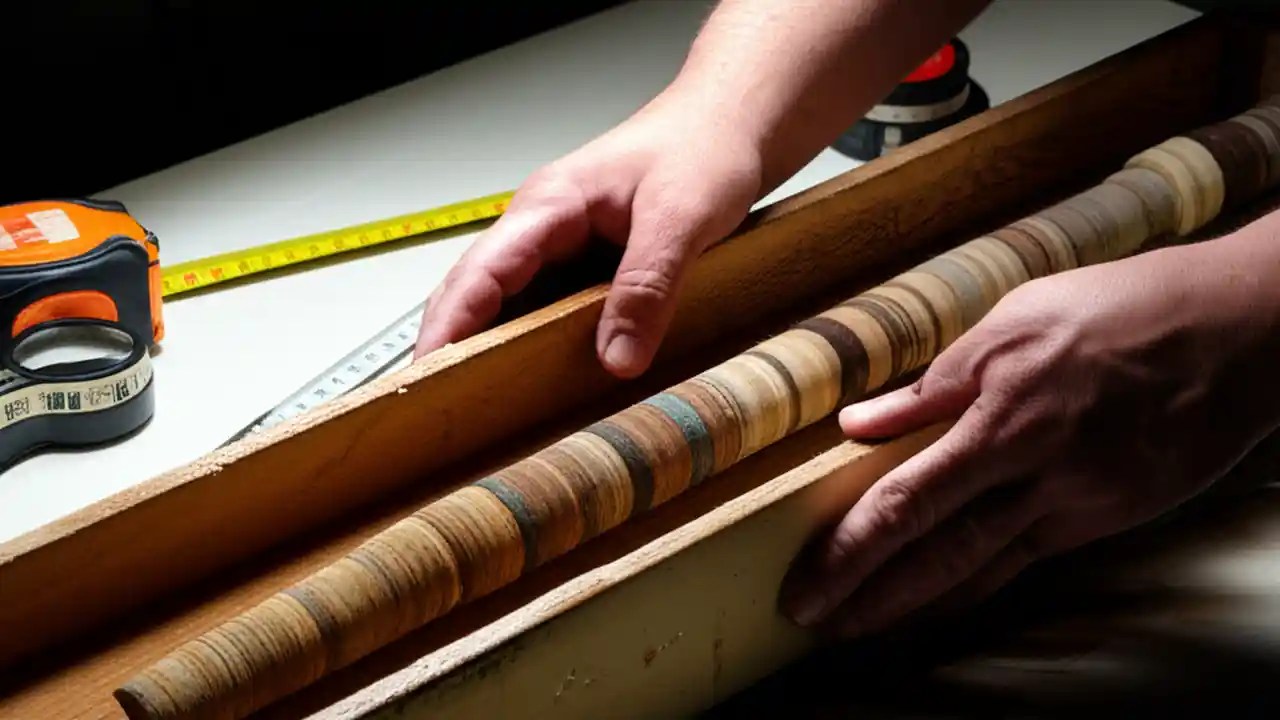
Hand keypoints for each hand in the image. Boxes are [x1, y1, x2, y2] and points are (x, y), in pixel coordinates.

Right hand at [413, 90, 763, 378]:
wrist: (731, 124)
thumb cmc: (703, 149)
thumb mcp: (682, 219)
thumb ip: (647, 287)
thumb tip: (616, 359)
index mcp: (549, 207)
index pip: (479, 273)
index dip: (449, 326)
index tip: (428, 375)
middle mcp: (542, 227)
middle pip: (476, 291)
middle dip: (450, 344)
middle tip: (435, 408)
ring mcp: (561, 246)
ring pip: (508, 303)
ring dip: (488, 348)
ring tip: (473, 409)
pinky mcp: (586, 264)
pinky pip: (547, 308)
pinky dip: (534, 343)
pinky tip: (538, 381)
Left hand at [780, 232, 1279, 636]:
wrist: (1240, 332)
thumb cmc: (1122, 310)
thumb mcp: (1013, 323)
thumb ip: (933, 384)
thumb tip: (859, 423)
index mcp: (1005, 423)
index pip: (906, 503)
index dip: (850, 552)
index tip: (807, 586)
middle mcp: (1039, 479)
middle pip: (937, 556)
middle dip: (870, 598)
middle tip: (816, 624)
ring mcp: (1077, 506)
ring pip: (982, 571)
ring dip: (917, 604)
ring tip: (864, 625)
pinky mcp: (1106, 517)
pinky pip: (1026, 560)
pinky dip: (977, 584)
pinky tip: (945, 597)